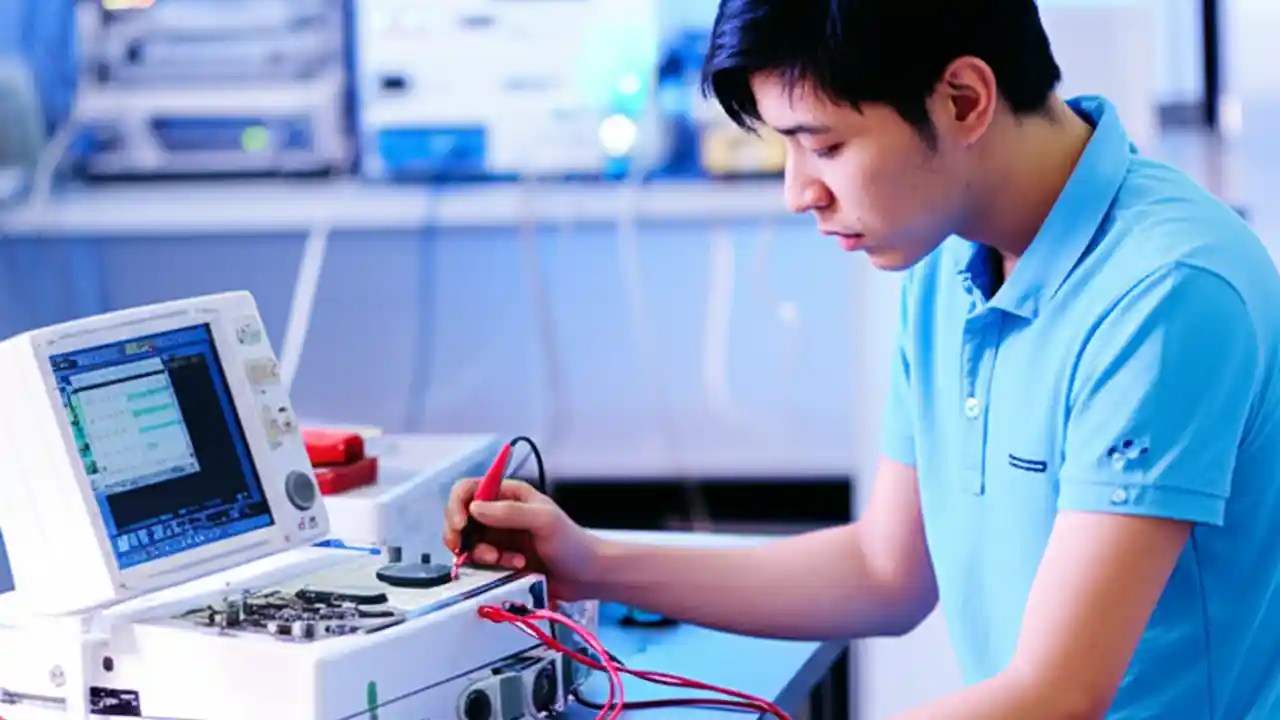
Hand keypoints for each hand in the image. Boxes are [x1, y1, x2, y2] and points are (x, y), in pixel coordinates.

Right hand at [443, 478, 601, 599]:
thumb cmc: (572, 543)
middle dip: (460, 535)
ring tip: (507, 560)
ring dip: (482, 555)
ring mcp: (498, 538)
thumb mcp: (544, 520)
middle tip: (464, 548)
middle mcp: (499, 514)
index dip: (457, 505)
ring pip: (468, 544)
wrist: (586, 575)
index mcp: (509, 494)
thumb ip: (510, 512)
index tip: (460, 524)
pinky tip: (515, 567)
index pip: (469, 489)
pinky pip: (480, 564)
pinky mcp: (499, 560)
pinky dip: (492, 567)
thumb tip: (475, 508)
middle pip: (460, 517)